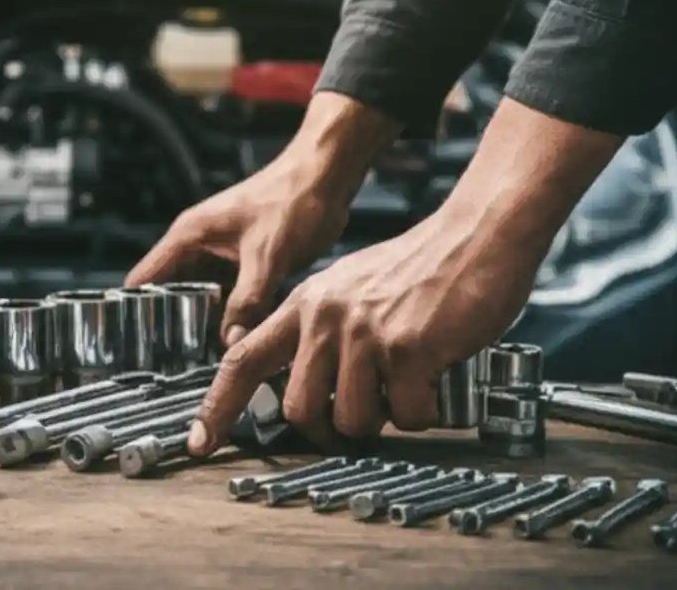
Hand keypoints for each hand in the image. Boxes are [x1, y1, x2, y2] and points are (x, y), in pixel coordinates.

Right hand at [125, 92, 401, 343]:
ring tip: (206, 357)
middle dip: (174, 323)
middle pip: (172, 292)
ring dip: (206, 321)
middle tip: (177, 361)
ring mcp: (223, 253)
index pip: (144, 278)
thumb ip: (247, 301)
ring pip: (203, 296)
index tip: (137, 344)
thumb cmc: (292, 198)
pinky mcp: (247, 260)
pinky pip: (230, 294)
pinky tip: (241, 337)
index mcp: (189, 236)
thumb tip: (231, 341)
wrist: (327, 177)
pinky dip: (233, 314)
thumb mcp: (266, 256)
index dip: (136, 310)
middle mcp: (200, 245)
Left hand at [186, 99, 623, 454]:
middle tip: (362, 416)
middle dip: (329, 428)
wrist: (477, 233)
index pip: (242, 359)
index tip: (198, 443)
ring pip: (350, 421)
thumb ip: (323, 330)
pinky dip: (424, 412)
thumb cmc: (423, 268)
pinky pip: (405, 416)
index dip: (218, 406)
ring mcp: (362, 332)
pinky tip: (435, 379)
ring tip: (406, 384)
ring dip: (383, 419)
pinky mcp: (405, 348)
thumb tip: (312, 391)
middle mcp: (324, 317)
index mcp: (305, 304)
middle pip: (297, 409)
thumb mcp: (352, 288)